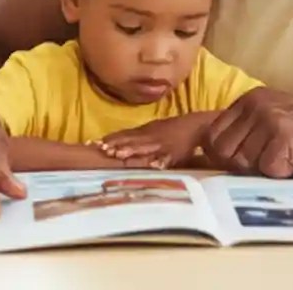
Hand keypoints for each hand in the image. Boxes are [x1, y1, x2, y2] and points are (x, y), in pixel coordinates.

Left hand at [95, 114, 214, 168]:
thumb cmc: (171, 129)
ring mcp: (162, 146)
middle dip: (118, 146)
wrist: (196, 126)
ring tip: (121, 156)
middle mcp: (151, 138)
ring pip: (145, 150)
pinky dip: (161, 162)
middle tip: (104, 151)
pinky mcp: (174, 154)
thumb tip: (113, 142)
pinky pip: (167, 159)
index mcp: (145, 132)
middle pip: (132, 142)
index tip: (96, 144)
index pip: (125, 135)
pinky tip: (155, 166)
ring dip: (133, 152)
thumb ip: (134, 135)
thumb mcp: (152, 128)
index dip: (111, 140)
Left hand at [201, 88, 292, 177]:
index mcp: (248, 100)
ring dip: (265, 170)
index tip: (247, 162)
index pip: (212, 136)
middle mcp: (254, 105)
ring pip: (243, 162)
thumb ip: (243, 134)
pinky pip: (267, 169)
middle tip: (271, 162)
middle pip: (223, 151)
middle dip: (243, 165)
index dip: (224, 157)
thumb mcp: (270, 125)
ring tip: (288, 159)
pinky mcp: (282, 135)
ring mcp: (268, 118)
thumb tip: (208, 154)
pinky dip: (283, 174)